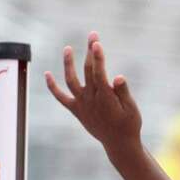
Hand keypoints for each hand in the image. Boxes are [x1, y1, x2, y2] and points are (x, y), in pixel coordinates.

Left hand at [45, 32, 141, 152]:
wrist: (119, 144)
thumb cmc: (129, 125)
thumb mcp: (132, 109)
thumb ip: (123, 93)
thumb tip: (117, 77)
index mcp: (106, 98)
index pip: (99, 73)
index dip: (97, 57)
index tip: (96, 42)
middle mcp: (91, 99)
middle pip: (87, 70)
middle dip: (90, 52)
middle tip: (93, 35)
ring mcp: (82, 104)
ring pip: (71, 80)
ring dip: (68, 64)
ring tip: (67, 48)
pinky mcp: (76, 110)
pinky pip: (61, 97)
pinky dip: (52, 86)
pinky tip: (47, 74)